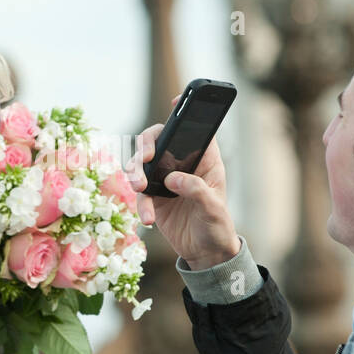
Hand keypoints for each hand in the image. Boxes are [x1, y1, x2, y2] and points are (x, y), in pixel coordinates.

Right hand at [123, 93, 239, 269]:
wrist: (205, 253)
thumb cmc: (217, 226)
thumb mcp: (214, 209)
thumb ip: (196, 191)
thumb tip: (173, 179)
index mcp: (204, 159)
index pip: (194, 130)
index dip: (185, 112)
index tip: (177, 100)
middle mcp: (181, 164)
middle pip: (158, 141)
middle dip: (146, 146)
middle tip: (144, 159)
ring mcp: (165, 179)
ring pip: (142, 164)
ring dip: (135, 172)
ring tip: (139, 187)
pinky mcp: (153, 197)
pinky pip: (139, 193)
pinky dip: (140, 204)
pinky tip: (148, 219)